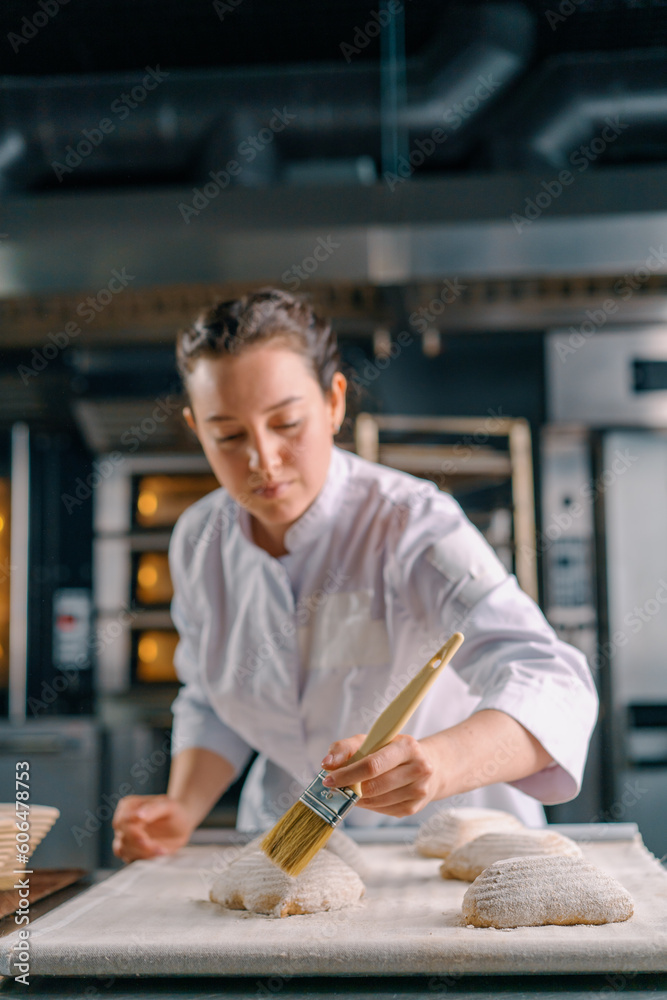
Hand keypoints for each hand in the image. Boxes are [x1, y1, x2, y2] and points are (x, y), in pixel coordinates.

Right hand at [111, 795, 194, 862]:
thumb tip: (138, 816)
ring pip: (123, 850)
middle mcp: (124, 822)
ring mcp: (126, 837)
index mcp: (129, 806)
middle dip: (140, 845)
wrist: (182, 823)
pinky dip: (145, 858)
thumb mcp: (168, 806)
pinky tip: (160, 852)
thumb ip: (153, 809)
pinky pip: (130, 858)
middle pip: (122, 838)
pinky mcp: (132, 850)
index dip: (132, 833)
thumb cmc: (174, 810)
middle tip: (158, 847)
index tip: (145, 840)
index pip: (122, 822)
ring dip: (143, 853)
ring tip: (162, 850)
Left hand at [320, 733, 438, 817]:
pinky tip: (366, 795)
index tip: (329, 778)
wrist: (426, 765)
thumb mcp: (371, 740)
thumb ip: (346, 748)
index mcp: (407, 747)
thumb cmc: (391, 750)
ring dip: (357, 798)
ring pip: (376, 801)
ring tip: (350, 789)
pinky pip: (382, 810)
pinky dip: (369, 804)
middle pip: (374, 786)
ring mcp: (419, 790)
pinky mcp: (414, 807)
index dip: (347, 774)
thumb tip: (327, 763)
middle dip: (349, 788)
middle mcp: (418, 768)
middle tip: (334, 787)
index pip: (372, 764)